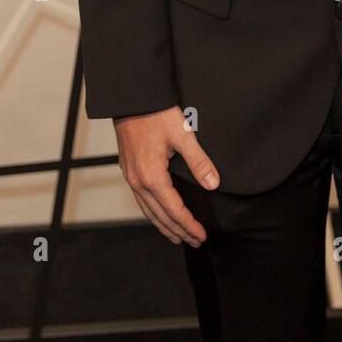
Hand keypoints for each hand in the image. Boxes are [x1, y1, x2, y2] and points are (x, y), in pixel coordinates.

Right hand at [114, 104, 219, 246]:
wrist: (132, 99)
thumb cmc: (157, 114)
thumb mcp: (183, 135)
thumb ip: (199, 161)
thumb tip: (213, 184)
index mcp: (152, 176)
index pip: (174, 210)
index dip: (189, 225)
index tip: (201, 235)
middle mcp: (138, 181)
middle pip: (159, 216)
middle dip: (178, 231)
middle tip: (194, 242)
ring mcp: (131, 176)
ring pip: (147, 210)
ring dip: (164, 225)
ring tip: (177, 236)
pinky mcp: (128, 169)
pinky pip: (141, 200)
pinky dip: (152, 212)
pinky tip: (159, 213)